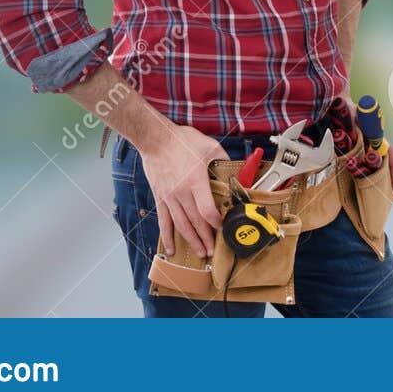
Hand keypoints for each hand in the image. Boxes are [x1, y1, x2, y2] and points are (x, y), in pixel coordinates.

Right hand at [141, 124, 226, 257]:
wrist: (156, 139)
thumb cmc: (182, 140)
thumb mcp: (210, 146)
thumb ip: (224, 161)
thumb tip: (237, 172)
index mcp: (195, 181)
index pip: (207, 210)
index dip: (216, 223)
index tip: (223, 228)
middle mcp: (181, 192)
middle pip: (195, 222)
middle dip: (206, 238)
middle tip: (213, 251)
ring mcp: (169, 197)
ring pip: (181, 225)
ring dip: (191, 241)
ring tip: (200, 253)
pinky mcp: (160, 197)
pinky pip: (164, 221)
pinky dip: (167, 236)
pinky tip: (171, 248)